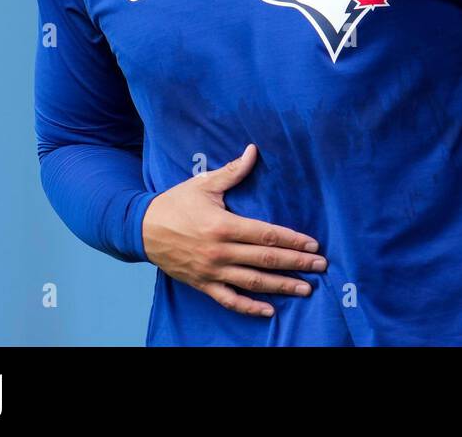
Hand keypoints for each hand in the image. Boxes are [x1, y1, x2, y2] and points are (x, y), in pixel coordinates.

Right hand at [141, 143, 326, 317]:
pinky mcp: (202, 284)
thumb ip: (233, 170)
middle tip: (321, 266)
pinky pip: (229, 300)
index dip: (292, 240)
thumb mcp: (204, 184)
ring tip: (306, 289)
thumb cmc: (175, 203)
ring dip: (281, 286)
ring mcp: (212, 271)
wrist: (140, 229)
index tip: (313, 244)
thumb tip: (254, 150)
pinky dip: (250, 308)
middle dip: (297, 264)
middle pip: (266, 260)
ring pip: (253, 283)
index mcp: (223, 226)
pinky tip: (270, 311)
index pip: (267, 235)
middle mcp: (220, 252)